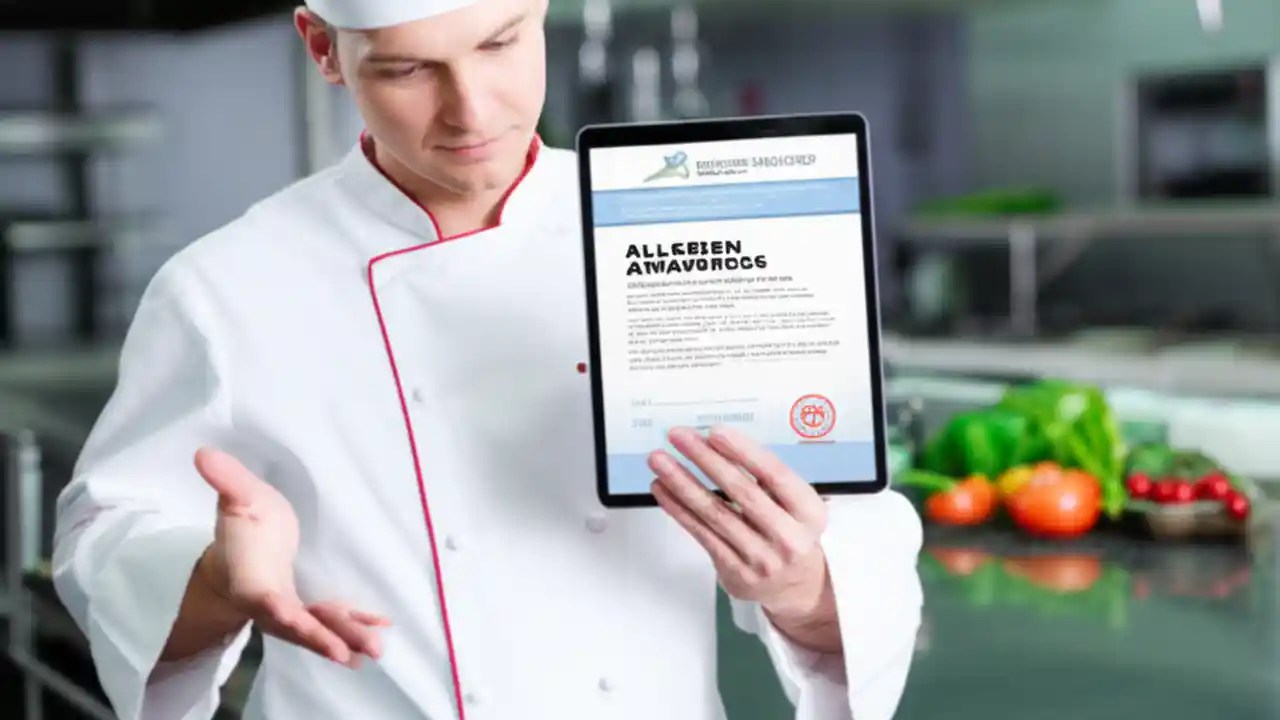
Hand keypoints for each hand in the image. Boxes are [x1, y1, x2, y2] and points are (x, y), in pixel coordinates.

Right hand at [193, 448, 390, 667]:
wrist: (242, 552)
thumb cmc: (242, 525)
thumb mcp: (237, 498)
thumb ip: (226, 481)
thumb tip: (203, 453)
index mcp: (252, 582)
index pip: (264, 600)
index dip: (278, 611)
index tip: (292, 619)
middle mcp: (273, 605)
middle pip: (297, 626)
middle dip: (321, 639)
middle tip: (346, 654)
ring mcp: (294, 610)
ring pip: (321, 628)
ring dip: (347, 638)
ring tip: (375, 650)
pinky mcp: (311, 607)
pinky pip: (336, 619)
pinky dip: (357, 623)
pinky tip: (381, 626)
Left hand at [648, 426, 834, 626]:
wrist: (797, 586)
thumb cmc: (790, 532)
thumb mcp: (796, 505)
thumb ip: (766, 479)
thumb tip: (717, 444)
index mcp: (809, 512)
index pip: (775, 474)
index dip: (744, 451)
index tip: (715, 432)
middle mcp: (788, 537)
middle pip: (742, 491)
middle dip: (706, 460)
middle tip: (680, 437)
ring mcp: (761, 558)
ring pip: (715, 513)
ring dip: (682, 482)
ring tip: (660, 461)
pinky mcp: (735, 571)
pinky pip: (701, 533)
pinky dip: (678, 508)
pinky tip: (663, 488)